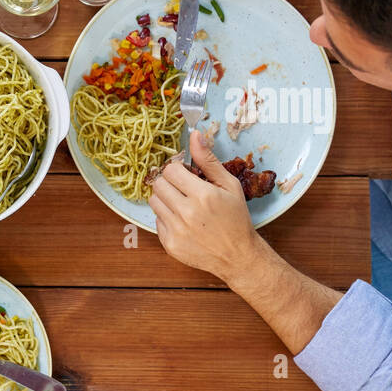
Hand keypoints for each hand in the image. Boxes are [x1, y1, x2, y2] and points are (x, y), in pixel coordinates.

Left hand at [149, 130, 260, 280]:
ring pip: (154, 202)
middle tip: (183, 189)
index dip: (178, 170)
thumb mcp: (229, 186)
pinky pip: (156, 221)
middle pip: (158, 185)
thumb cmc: (235, 218)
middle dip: (169, 183)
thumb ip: (209, 160)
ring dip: (165, 199)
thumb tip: (195, 135)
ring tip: (183, 204)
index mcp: (203, 195)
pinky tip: (183, 222)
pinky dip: (166, 218)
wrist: (237, 255)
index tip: (186, 175)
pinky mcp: (169, 244)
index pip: (171, 170)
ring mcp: (176, 230)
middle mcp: (186, 213)